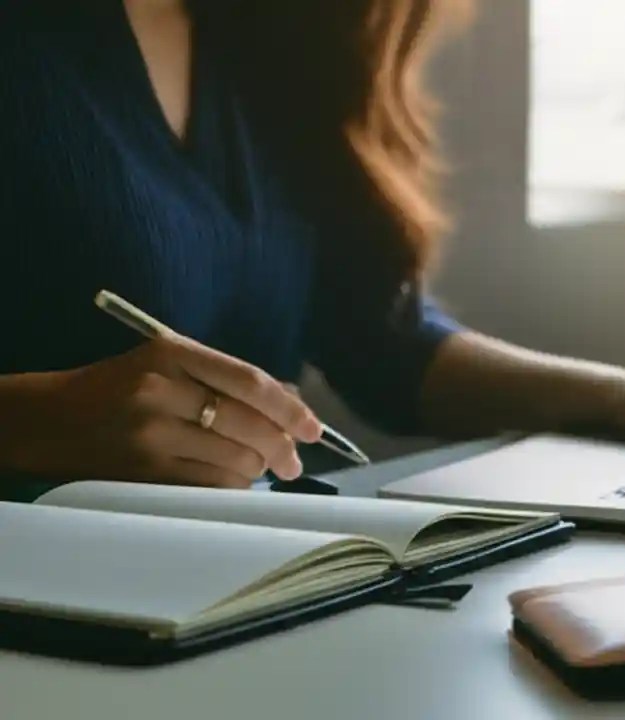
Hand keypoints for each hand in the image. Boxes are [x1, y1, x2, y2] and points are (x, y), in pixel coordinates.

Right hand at [21, 336, 322, 487]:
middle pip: (250, 425)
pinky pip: (211, 485)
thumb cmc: (120, 389)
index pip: (250, 382)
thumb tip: (292, 404)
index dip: (291, 408)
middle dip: (283, 448)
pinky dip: (233, 486)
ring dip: (257, 469)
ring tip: (257, 469)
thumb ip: (223, 379)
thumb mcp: (165, 364)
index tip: (313, 428)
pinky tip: (232, 481)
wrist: (50, 420)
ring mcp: (151, 433)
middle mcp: (162, 390)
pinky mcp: (144, 471)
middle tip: (294, 462)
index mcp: (171, 353)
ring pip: (236, 460)